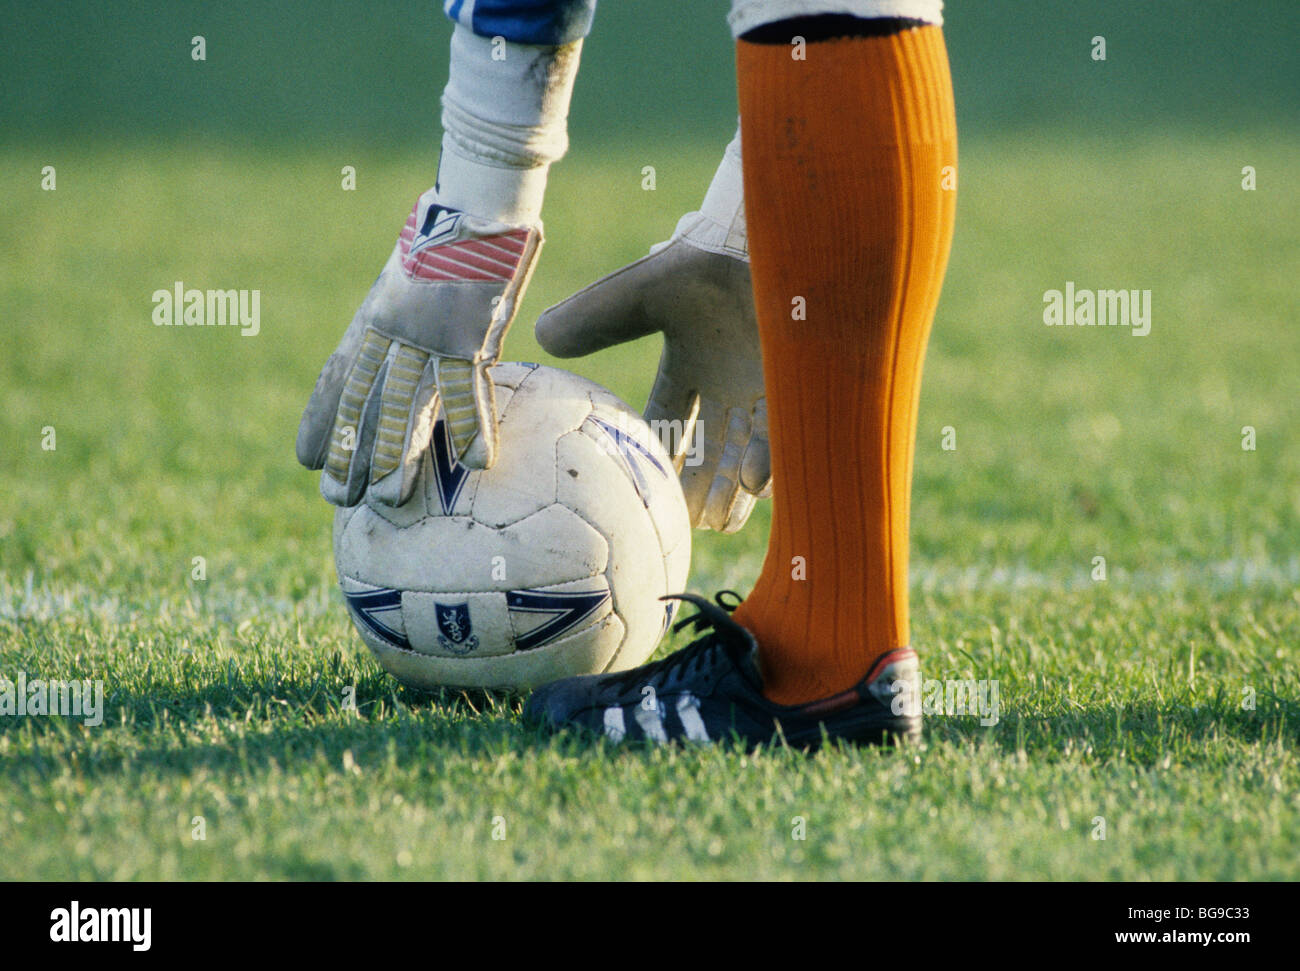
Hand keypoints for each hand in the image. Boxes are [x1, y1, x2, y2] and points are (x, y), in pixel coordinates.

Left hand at [297, 189, 541, 505]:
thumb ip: (420, 315)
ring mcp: (426, 334)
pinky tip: (472, 465)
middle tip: (337, 500)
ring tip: (388, 500)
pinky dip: (471, 427)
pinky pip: (468, 390)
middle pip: (362, 403)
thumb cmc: (458, 232)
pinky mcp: (466, 332)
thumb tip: (448, 352)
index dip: (321, 421)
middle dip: (347, 454)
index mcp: (375, 316)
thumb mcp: (421, 275)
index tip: (307, 460)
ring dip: (394, 457)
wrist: (476, 198)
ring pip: (403, 406)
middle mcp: (391, 331)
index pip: (337, 377)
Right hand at [535, 213, 769, 531]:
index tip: (634, 487)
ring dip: (731, 488)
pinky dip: (768, 460)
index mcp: (693, 359)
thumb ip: (599, 317)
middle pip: (709, 449)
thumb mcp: (647, 291)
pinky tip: (752, 481)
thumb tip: (542, 336)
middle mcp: (731, 380)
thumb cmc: (713, 257)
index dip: (651, 453)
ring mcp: (768, 386)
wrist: (779, 235)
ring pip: (747, 452)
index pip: (665, 418)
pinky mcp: (802, 388)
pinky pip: (784, 436)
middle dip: (695, 486)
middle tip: (678, 522)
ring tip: (716, 521)